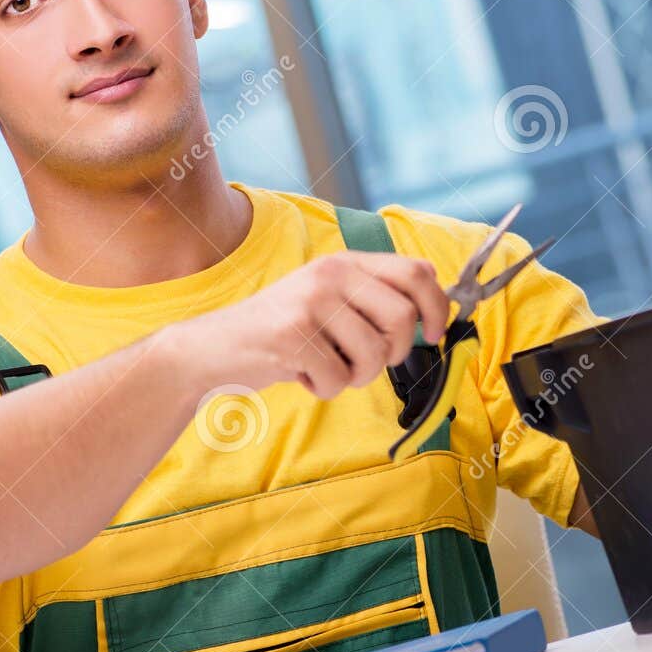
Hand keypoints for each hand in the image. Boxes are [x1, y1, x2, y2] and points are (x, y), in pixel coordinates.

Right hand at [179, 251, 450, 399]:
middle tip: (364, 360)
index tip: (433, 334)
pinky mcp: (293, 335)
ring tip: (327, 368)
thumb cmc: (281, 330)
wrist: (214, 346)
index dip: (437, 307)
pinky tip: (301, 373)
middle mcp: (330, 275)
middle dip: (393, 353)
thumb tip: (433, 306)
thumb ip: (373, 296)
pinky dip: (325, 388)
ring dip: (356, 376)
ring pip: (374, 356)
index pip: (416, 273)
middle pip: (402, 319)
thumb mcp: (328, 299)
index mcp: (345, 262)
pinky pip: (339, 379)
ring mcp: (311, 302)